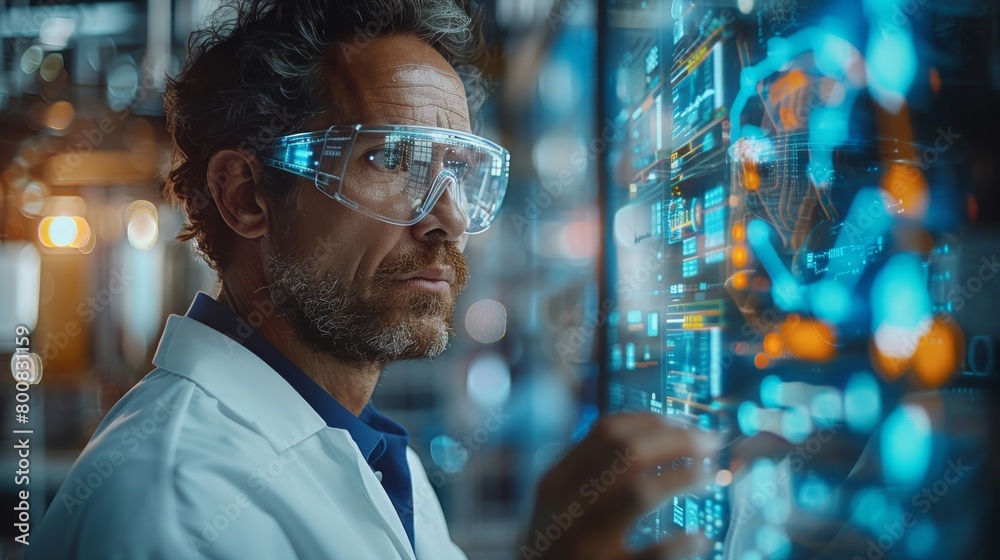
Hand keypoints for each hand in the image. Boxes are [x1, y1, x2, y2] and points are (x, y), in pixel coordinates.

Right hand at [518, 412, 718, 559]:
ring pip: (640, 492)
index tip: (683, 423)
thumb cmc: (554, 550)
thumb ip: (588, 476)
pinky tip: (700, 538)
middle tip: (710, 443)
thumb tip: (655, 441)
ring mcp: (584, 543)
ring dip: (683, 477)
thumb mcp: (557, 508)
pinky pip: (652, 555)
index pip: (606, 431)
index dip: (653, 421)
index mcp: (555, 482)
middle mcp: (567, 507)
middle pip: (628, 452)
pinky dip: (682, 543)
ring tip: (709, 477)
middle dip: (677, 440)